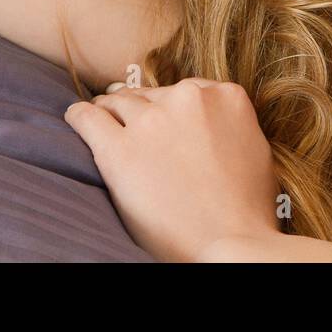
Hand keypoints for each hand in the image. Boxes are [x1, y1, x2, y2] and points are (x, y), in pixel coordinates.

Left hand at [64, 78, 281, 262]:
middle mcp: (187, 99)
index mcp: (225, 96)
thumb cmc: (248, 208)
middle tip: (129, 123)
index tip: (160, 116)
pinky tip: (76, 118)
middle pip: (151, 94)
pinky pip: (87, 118)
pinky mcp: (119, 148)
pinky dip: (79, 116)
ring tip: (100, 118)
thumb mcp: (256, 148)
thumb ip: (231, 124)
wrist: (230, 242)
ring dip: (109, 110)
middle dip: (140, 109)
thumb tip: (213, 124)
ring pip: (118, 101)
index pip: (186, 89)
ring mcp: (152, 121)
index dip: (170, 105)